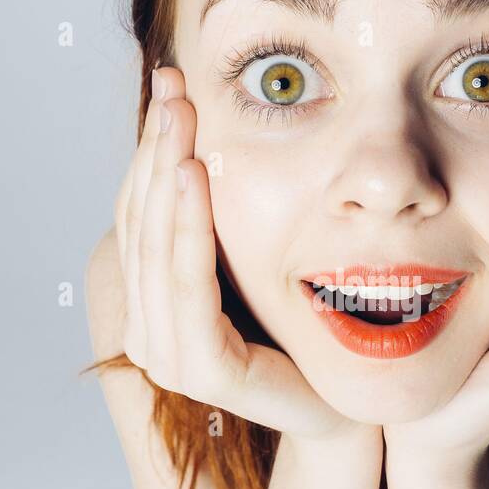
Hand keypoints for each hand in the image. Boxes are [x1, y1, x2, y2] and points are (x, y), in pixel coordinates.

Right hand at [114, 66, 378, 444]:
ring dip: (166, 177)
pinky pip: (190, 287)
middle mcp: (149, 331)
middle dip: (157, 149)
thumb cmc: (305, 330)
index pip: (142, 212)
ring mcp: (169, 355)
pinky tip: (195, 177)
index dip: (151, 147)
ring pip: (159, 248)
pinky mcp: (204, 371)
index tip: (169, 84)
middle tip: (171, 88)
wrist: (346, 404)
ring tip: (177, 121)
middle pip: (144, 222)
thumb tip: (206, 131)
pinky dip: (189, 229)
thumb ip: (222, 214)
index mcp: (153, 302)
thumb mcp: (255, 255)